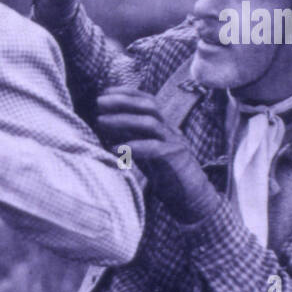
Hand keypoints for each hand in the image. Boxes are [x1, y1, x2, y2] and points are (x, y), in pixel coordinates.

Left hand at [95, 86, 217, 222]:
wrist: (193, 198)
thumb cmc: (165, 174)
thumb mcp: (145, 152)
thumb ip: (130, 137)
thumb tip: (104, 123)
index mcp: (163, 126)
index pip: (147, 101)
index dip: (126, 93)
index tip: (103, 92)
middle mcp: (170, 130)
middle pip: (149, 106)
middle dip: (122, 100)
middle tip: (99, 102)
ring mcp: (174, 143)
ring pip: (150, 123)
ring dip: (123, 120)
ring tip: (101, 122)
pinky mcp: (175, 159)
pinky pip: (154, 149)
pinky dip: (133, 147)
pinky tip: (115, 149)